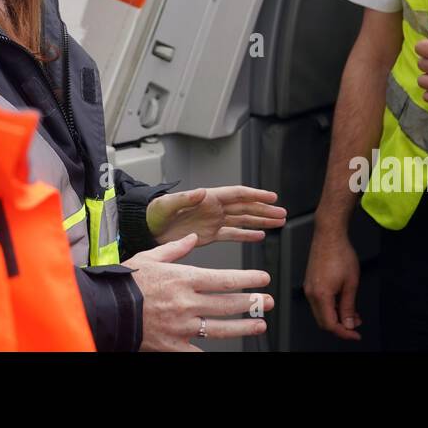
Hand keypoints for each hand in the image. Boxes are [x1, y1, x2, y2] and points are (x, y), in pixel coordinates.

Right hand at [125, 234, 274, 350]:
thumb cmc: (126, 281)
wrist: (106, 307)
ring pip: (220, 327)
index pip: (224, 279)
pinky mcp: (173, 345)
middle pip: (228, 303)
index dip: (247, 279)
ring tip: (260, 324)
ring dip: (243, 326)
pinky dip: (211, 351)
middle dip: (252, 302)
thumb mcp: (151, 257)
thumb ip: (175, 248)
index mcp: (184, 279)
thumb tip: (192, 237)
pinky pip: (197, 352)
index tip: (262, 278)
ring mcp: (181, 326)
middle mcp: (187, 302)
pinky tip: (227, 350)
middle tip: (268, 300)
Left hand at [146, 186, 287, 245]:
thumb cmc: (153, 213)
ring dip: (260, 221)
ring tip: (277, 223)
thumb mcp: (167, 204)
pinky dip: (246, 235)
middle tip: (282, 214)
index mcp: (207, 198)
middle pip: (245, 207)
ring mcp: (213, 221)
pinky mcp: (209, 235)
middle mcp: (213, 208)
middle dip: (264, 210)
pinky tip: (258, 236)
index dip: (255, 195)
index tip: (272, 197)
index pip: (237, 194)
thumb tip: (202, 192)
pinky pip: (232, 234)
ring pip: (242, 220)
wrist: (145, 228)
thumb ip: (185, 198)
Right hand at [303, 229, 361, 340]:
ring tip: (352, 313)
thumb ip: (349, 306)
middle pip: (323, 321)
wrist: (329, 235)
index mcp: (321, 295)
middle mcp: (311, 292)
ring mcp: (309, 287)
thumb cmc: (340, 253)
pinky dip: (331, 306)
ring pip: (321, 311)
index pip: (330, 324)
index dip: (344, 332)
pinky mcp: (310, 281)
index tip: (355, 334)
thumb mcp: (351, 283)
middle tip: (355, 325)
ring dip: (336, 316)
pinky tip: (342, 302)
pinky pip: (318, 301)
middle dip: (340, 326)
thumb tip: (348, 323)